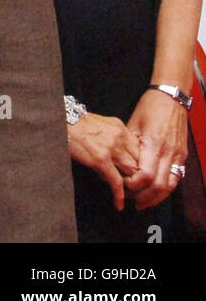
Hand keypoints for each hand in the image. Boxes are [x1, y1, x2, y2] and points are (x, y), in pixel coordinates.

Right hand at [67, 112, 140, 209]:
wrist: (57, 119)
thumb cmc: (72, 122)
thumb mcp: (98, 124)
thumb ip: (111, 136)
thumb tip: (117, 155)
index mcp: (119, 126)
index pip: (140, 149)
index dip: (140, 163)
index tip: (136, 173)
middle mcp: (119, 136)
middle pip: (140, 161)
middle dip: (137, 176)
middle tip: (133, 187)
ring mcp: (111, 148)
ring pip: (132, 173)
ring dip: (130, 186)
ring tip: (126, 196)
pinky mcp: (100, 159)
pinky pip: (116, 182)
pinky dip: (119, 195)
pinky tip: (118, 204)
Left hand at [124, 89, 189, 209]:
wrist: (171, 98)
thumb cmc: (149, 108)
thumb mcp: (133, 124)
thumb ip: (129, 146)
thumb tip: (119, 164)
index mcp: (153, 144)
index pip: (144, 175)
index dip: (133, 184)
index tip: (122, 185)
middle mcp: (168, 153)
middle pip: (158, 185)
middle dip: (144, 196)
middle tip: (131, 199)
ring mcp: (178, 156)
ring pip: (170, 186)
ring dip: (156, 198)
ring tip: (142, 202)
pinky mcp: (182, 156)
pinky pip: (176, 179)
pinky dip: (166, 190)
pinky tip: (156, 193)